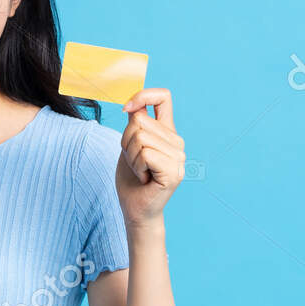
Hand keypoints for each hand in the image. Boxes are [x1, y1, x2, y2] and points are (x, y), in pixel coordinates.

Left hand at [115, 88, 184, 226]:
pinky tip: (144, 178)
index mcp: (168, 132)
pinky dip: (136, 166)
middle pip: (139, 121)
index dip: (143, 95)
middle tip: (135, 163)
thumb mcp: (129, 146)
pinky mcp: (173, 171)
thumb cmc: (132, 180)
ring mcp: (178, 156)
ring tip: (140, 171)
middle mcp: (177, 141)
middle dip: (126, 142)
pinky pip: (145, 154)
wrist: (136, 211)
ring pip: (140, 138)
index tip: (127, 109)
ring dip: (130, 157)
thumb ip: (135, 125)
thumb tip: (132, 106)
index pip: (163, 97)